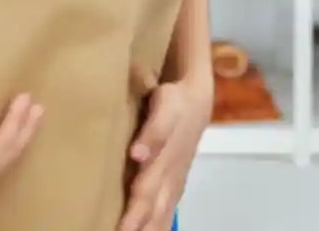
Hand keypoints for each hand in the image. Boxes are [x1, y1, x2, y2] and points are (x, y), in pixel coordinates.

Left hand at [117, 80, 210, 230]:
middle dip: (139, 228)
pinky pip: (167, 211)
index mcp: (164, 164)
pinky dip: (160, 224)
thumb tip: (137, 155)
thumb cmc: (175, 103)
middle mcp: (170, 179)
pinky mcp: (176, 183)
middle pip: (153, 211)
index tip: (122, 230)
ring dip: (151, 228)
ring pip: (162, 214)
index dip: (134, 216)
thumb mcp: (165, 108)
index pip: (145, 196)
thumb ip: (153, 132)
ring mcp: (175, 183)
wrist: (196, 100)